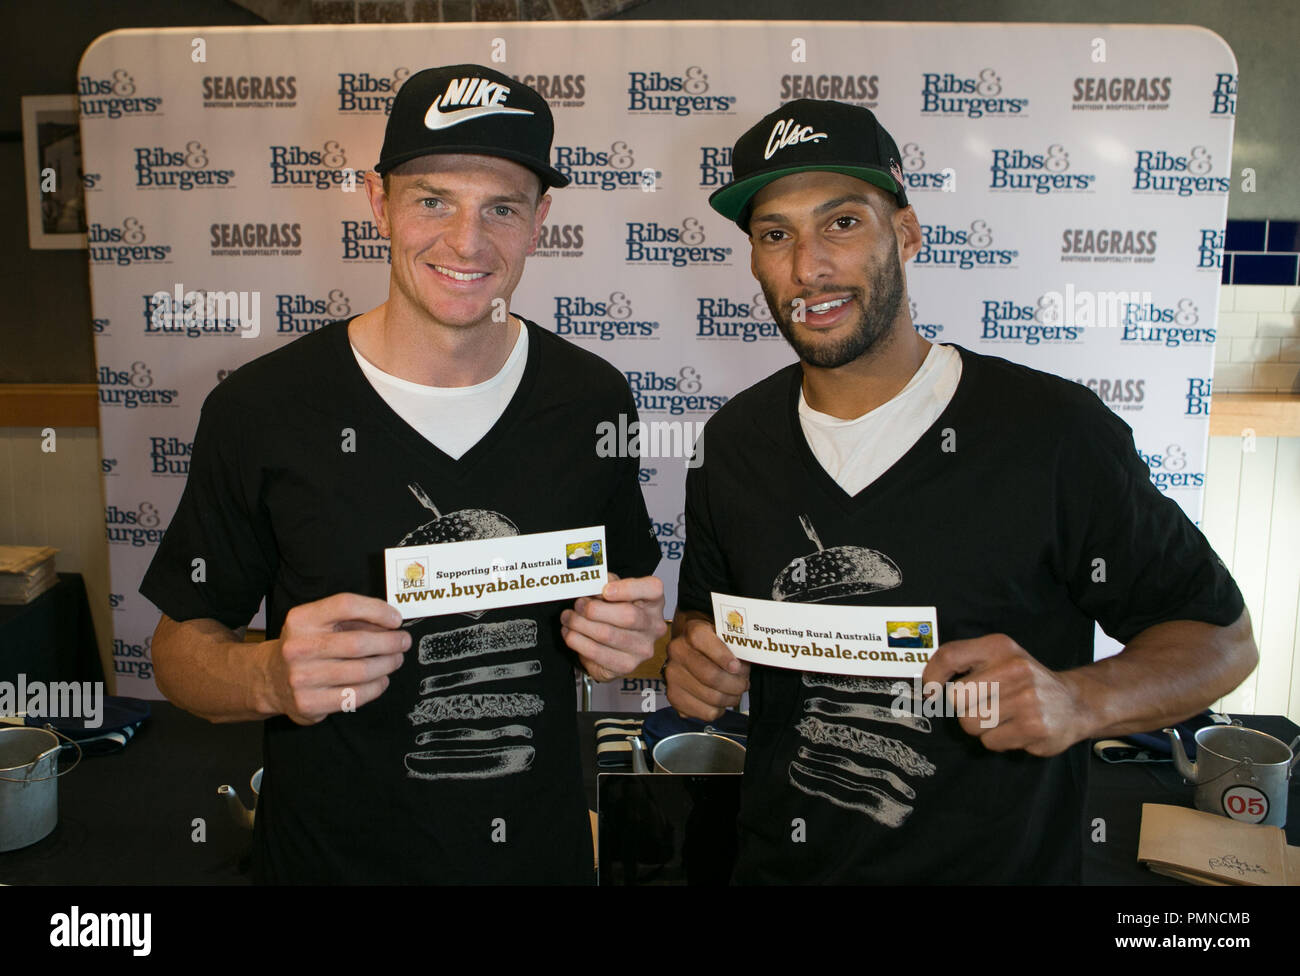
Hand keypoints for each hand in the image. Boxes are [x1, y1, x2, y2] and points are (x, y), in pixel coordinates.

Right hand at [262, 593, 410, 724]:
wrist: (272, 678)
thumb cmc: (306, 646)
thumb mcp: (319, 622)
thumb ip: (352, 618)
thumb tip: (391, 622)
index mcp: (301, 620)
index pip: (346, 605)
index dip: (377, 610)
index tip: (396, 619)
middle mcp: (297, 647)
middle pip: (358, 642)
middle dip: (390, 642)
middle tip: (403, 642)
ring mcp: (301, 678)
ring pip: (362, 671)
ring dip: (387, 664)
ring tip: (395, 659)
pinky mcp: (309, 703)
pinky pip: (356, 695)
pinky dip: (376, 687)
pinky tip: (381, 680)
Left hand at [560, 574, 666, 681]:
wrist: (613, 645)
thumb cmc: (615, 612)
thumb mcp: (613, 591)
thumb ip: (605, 583)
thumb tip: (590, 584)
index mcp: (654, 602)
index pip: (652, 589)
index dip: (628, 588)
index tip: (605, 590)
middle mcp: (653, 626)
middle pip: (628, 616)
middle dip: (595, 609)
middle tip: (578, 605)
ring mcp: (642, 648)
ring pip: (607, 635)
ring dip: (580, 625)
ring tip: (569, 618)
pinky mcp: (627, 665)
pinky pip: (597, 653)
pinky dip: (578, 642)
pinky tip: (571, 634)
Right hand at [664, 612, 749, 721]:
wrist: (693, 649)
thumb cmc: (716, 644)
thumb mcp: (726, 634)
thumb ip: (736, 646)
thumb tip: (745, 664)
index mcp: (692, 631)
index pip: (703, 642)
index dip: (723, 657)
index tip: (737, 667)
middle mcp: (678, 652)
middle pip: (711, 676)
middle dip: (735, 684)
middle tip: (744, 684)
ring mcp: (673, 675)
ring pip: (712, 697)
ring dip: (730, 698)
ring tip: (735, 692)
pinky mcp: (674, 696)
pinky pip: (706, 713)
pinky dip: (719, 709)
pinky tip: (720, 699)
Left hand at [921, 633, 1085, 756]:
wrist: (1075, 703)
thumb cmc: (1025, 681)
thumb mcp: (999, 658)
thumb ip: (963, 663)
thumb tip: (928, 688)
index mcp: (1000, 647)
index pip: (949, 656)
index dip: (932, 676)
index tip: (931, 690)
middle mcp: (1014, 669)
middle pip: (955, 698)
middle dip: (962, 708)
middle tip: (983, 705)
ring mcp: (1027, 699)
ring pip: (970, 723)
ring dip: (980, 726)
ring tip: (1003, 716)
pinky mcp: (1034, 727)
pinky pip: (990, 742)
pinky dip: (998, 740)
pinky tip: (1016, 728)